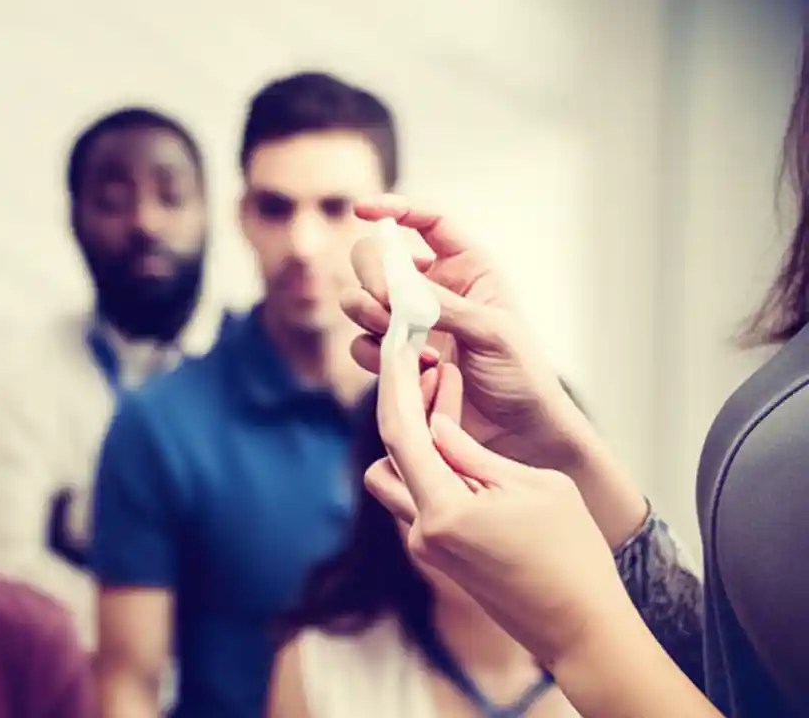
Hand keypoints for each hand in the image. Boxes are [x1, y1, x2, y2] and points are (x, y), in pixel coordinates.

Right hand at [345, 196, 587, 469]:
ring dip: (368, 315)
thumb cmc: (522, 375)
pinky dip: (375, 354)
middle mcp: (433, 291)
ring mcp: (410, 326)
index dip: (394, 209)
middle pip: (377, 260)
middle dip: (372, 276)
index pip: (427, 222)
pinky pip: (362, 345)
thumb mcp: (492, 331)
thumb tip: (397, 288)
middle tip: (385, 303)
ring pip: (360, 302)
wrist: (519, 434)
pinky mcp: (395, 361)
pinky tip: (412, 372)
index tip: (361, 209)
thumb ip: (443, 304)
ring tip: (397, 338)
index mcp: (466, 268)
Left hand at [369, 346, 634, 669]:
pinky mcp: (437, 554)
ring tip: (452, 406)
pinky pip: (417, 498)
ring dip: (416, 442)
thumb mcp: (532, 486)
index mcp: (443, 511)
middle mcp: (422, 531)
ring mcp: (426, 547)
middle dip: (407, 409)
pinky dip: (430, 468)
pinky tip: (461, 446)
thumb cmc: (571, 553)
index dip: (395, 383)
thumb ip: (472, 454)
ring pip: (395, 477)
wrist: (580, 626)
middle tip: (437, 373)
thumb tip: (433, 423)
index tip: (397, 344)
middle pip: (389, 454)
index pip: (400, 433)